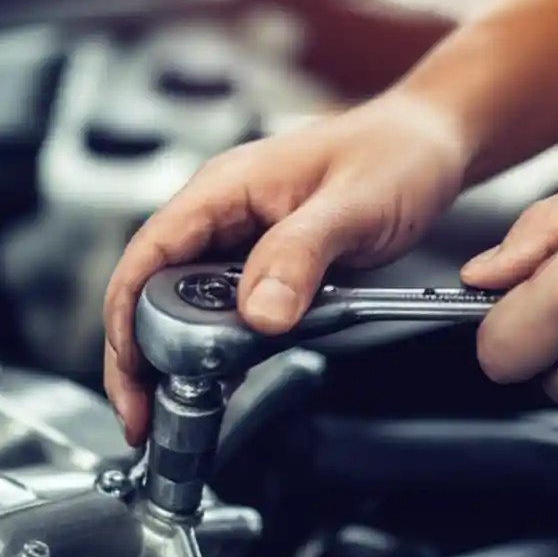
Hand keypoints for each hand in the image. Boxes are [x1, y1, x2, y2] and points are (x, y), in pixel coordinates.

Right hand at [103, 94, 468, 443]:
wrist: (430, 143)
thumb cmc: (396, 152)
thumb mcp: (354, 204)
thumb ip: (302, 255)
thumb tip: (259, 314)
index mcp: (225, 188)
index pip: (148, 254)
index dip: (126, 319)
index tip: (131, 379)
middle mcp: (221, 212)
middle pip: (152, 287)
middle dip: (140, 352)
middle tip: (147, 413)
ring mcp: (240, 237)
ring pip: (185, 302)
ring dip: (175, 354)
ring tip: (173, 409)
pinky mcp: (264, 260)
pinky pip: (224, 307)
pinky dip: (214, 346)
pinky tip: (217, 379)